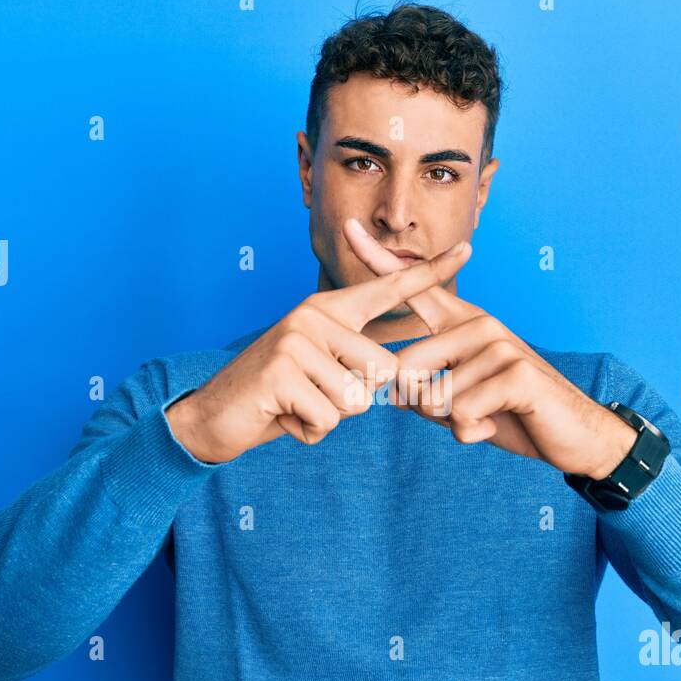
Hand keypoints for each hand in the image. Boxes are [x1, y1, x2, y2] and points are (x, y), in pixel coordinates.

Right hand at [168, 234, 472, 462]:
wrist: (212, 415)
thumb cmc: (276, 397)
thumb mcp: (320, 371)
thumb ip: (354, 362)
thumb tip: (398, 374)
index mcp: (328, 310)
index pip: (387, 288)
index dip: (429, 272)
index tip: (468, 249)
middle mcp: (313, 315)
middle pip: (383, 371)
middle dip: (353, 400)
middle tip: (311, 395)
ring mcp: (295, 340)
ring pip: (357, 400)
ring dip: (329, 418)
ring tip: (295, 405)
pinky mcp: (281, 371)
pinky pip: (328, 419)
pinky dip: (309, 432)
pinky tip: (283, 416)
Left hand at [342, 221, 636, 479]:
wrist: (574, 433)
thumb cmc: (513, 414)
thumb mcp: (460, 401)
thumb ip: (426, 391)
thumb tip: (399, 393)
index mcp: (463, 324)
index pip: (415, 287)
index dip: (379, 260)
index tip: (350, 228)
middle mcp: (479, 324)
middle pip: (405, 369)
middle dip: (422, 408)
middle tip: (462, 412)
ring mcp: (498, 344)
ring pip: (432, 397)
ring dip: (452, 423)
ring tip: (486, 417)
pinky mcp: (515, 371)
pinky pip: (461, 413)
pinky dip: (472, 432)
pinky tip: (496, 426)